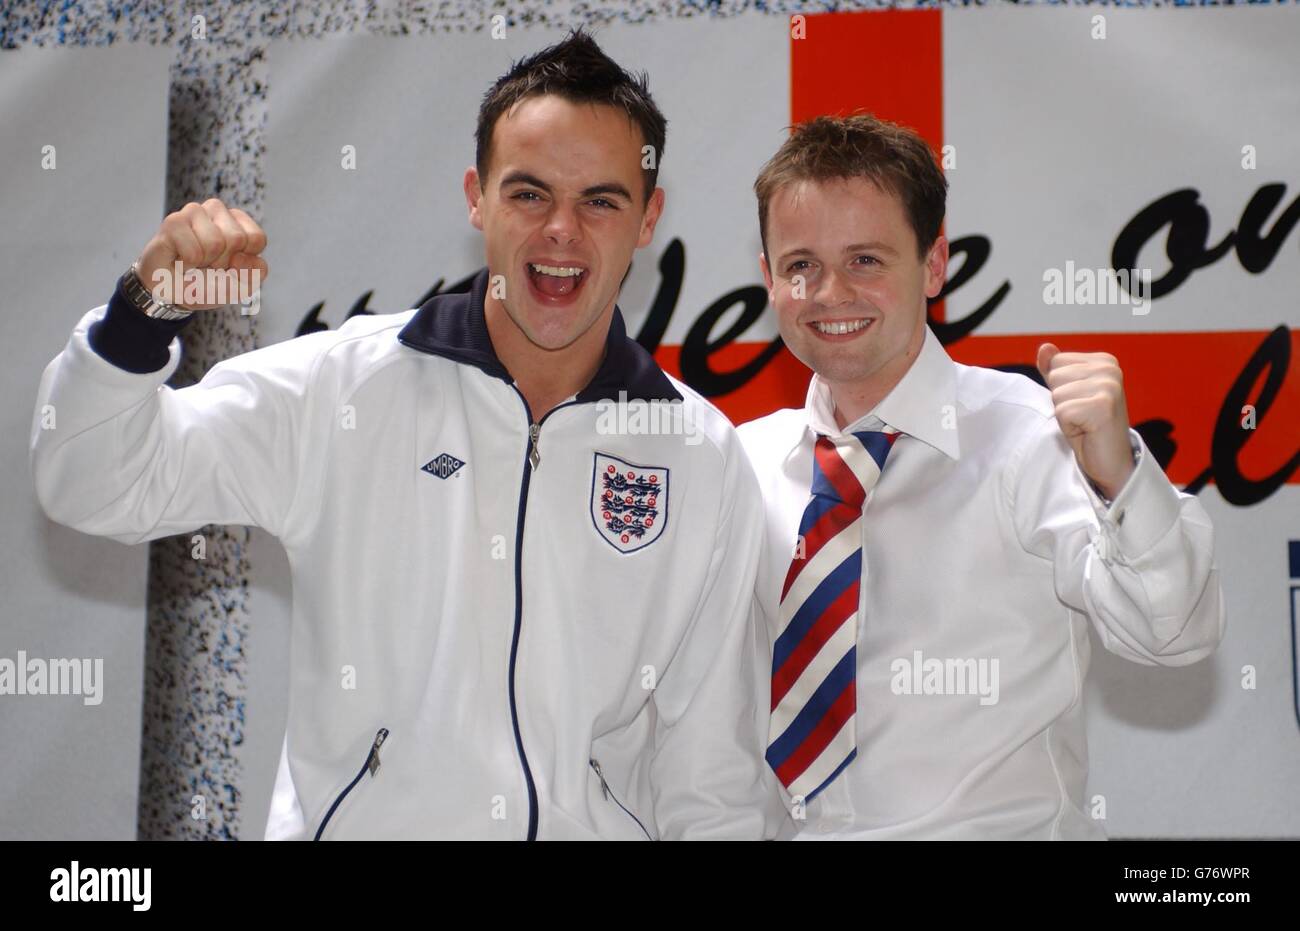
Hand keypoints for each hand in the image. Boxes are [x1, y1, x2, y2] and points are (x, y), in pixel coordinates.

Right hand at [135, 198, 267, 309]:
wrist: (174, 294)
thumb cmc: (209, 284)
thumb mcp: (243, 285)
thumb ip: (256, 272)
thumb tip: (240, 257)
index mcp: (238, 221)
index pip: (256, 238)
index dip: (244, 261)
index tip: (230, 265)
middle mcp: (216, 210)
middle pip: (237, 238)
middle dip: (223, 262)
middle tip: (208, 265)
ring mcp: (194, 212)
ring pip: (215, 242)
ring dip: (205, 262)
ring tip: (195, 261)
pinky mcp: (173, 222)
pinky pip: (194, 252)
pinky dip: (189, 265)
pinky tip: (180, 260)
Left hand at [1036, 343, 1134, 499]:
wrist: (1111, 461)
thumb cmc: (1089, 426)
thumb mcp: (1069, 393)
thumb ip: (1055, 370)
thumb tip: (1045, 348)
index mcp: (1104, 361)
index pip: (1055, 362)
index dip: (1061, 388)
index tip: (1080, 403)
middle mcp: (1110, 369)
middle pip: (1054, 377)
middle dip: (1061, 402)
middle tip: (1082, 416)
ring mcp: (1109, 387)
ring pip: (1056, 395)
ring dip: (1065, 415)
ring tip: (1085, 423)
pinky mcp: (1103, 407)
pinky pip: (1062, 412)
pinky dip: (1068, 427)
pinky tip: (1087, 431)